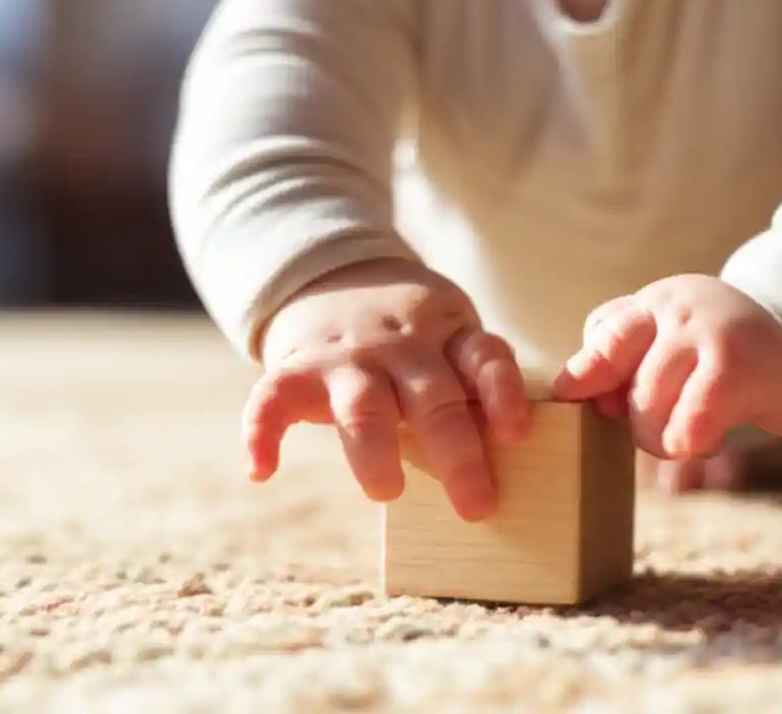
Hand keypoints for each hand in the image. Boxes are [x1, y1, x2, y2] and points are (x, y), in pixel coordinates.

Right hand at [244, 258, 530, 521]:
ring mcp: (347, 358)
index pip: (485, 359)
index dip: (502, 393)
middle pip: (434, 399)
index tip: (517, 432)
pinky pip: (272, 400)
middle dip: (457, 453)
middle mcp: (402, 347)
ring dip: (375, 452)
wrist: (329, 276)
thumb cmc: (412, 334)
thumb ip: (472, 391)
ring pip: (363, 408)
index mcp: (449, 337)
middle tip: (478, 506)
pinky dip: (261, 434)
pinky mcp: (295, 368)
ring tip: (387, 492)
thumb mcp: (450, 340)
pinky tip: (262, 471)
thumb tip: (520, 469)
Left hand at [552, 274, 781, 459]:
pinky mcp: (736, 368)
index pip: (602, 336)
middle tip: (679, 419)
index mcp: (656, 302)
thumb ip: (626, 357)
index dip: (585, 374)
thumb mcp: (677, 342)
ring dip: (672, 439)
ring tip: (702, 423)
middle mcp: (678, 309)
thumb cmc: (734, 355)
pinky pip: (688, 426)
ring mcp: (707, 334)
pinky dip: (693, 443)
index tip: (575, 399)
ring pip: (649, 415)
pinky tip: (709, 438)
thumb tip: (574, 391)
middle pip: (626, 391)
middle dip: (644, 423)